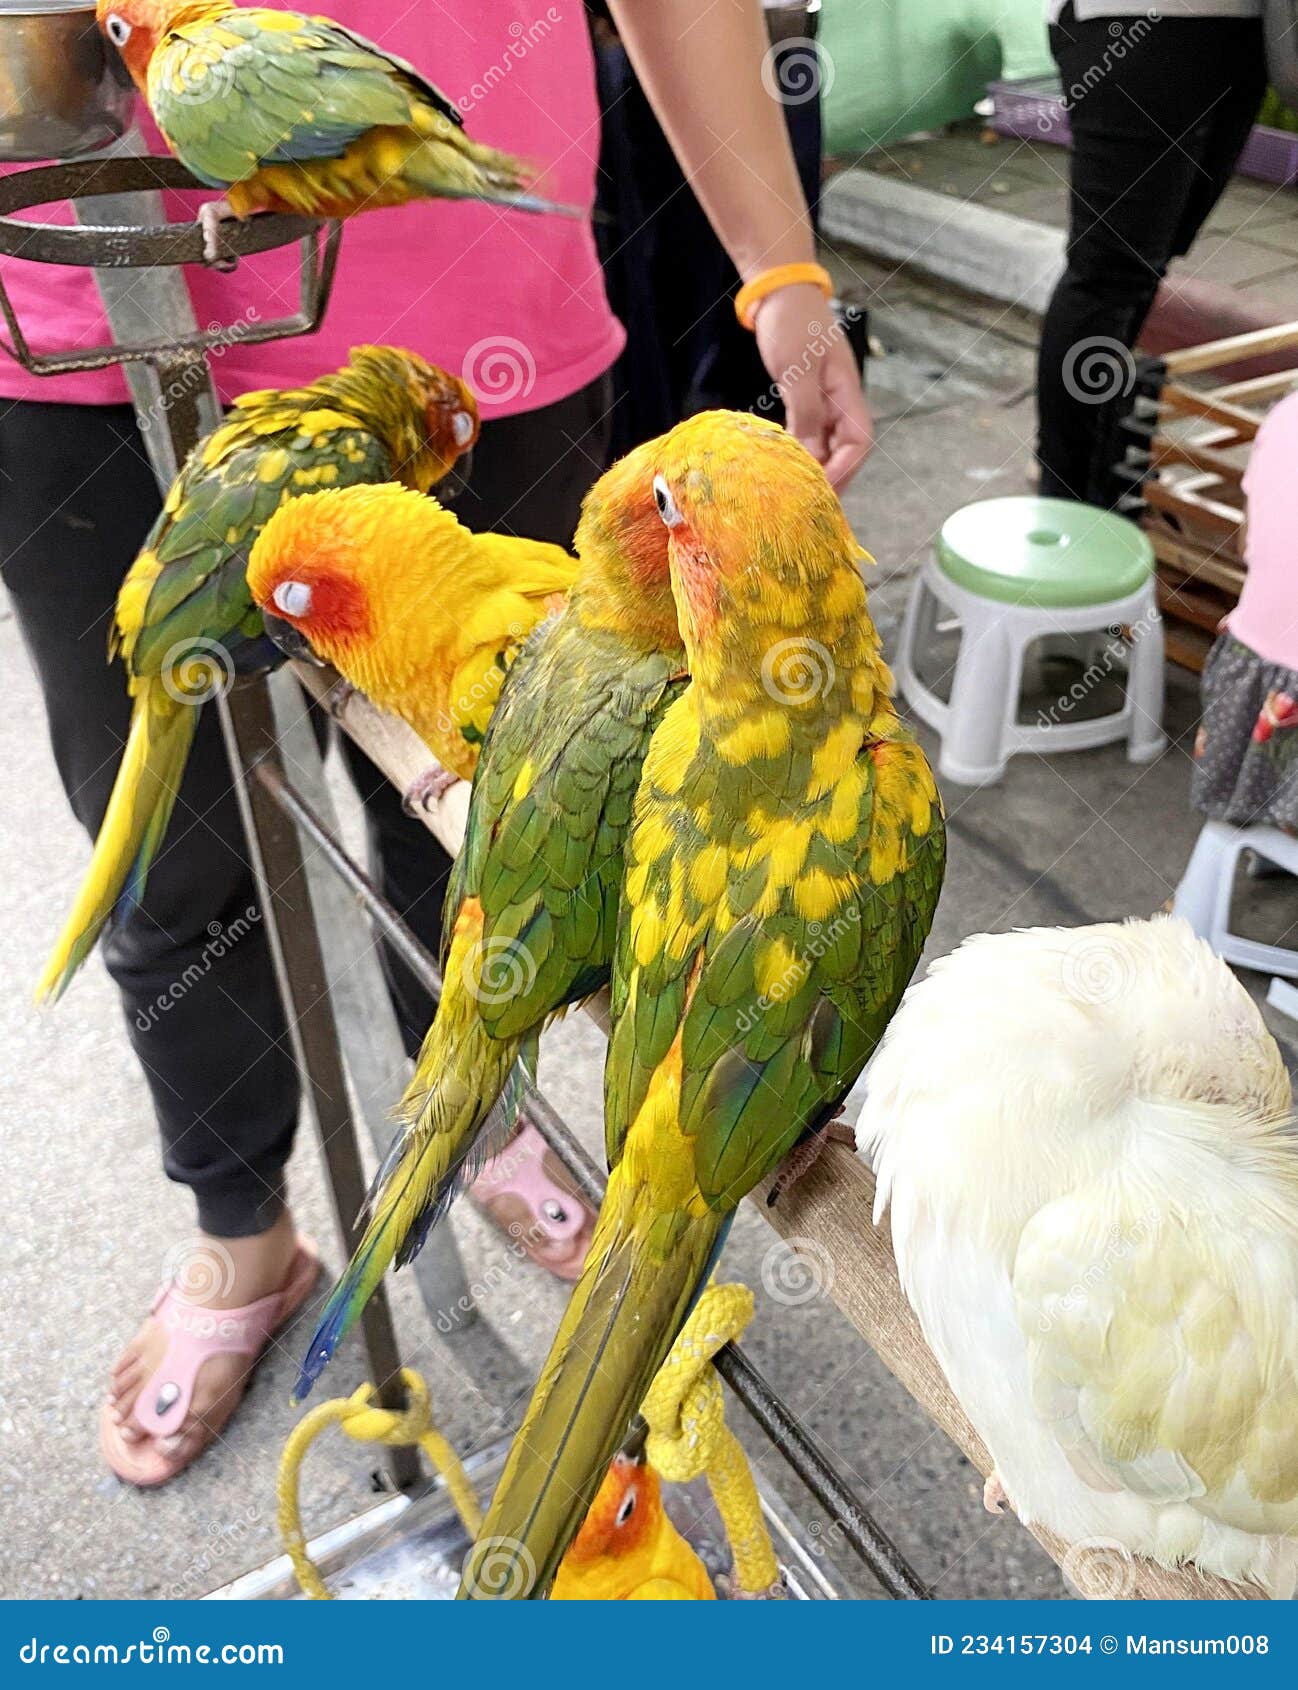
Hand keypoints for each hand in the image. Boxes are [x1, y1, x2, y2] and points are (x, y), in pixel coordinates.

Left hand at [751, 283, 872, 490]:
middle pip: (846, 449)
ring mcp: (825, 398)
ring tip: (796, 491)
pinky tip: (786, 465)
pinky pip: (810, 433)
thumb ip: (807, 414)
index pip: (859, 442)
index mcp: (847, 392)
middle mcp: (841, 399)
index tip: (822, 491)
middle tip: (807, 503)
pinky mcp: (807, 397)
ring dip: (816, 467)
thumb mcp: (798, 370)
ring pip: (828, 444)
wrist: (779, 291)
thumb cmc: (792, 324)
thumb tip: (812, 457)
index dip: (845, 470)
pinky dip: (801, 451)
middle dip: (831, 477)